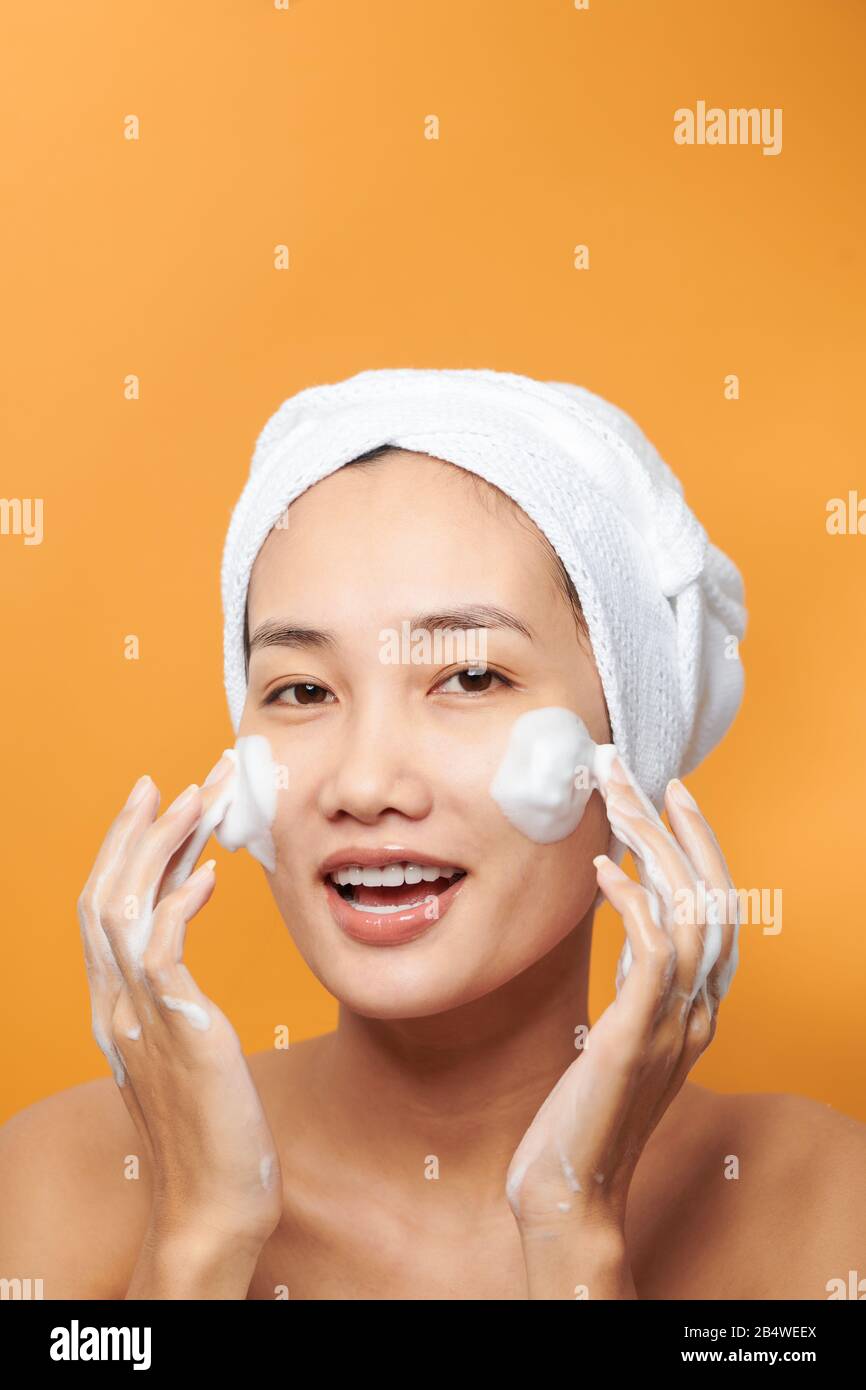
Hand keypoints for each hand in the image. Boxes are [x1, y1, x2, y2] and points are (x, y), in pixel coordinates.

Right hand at [76, 758, 282, 1258]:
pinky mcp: (179, 1032)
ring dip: (160, 846)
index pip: (107, 908)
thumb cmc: (215, 1131)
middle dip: (140, 830)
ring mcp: (139, 1019)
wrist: (214, 1205)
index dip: (128, 849)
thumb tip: (186, 968)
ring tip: (197, 799)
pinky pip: (163, 953)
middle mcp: (116, 1007)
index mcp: (116, 1008)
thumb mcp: (187, 1052)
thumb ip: (177, 1004)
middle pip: (106, 894)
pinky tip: (211, 876)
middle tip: (176, 779)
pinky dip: (181, 905)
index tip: (158, 802)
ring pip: (125, 909)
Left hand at [506, 754, 737, 1275]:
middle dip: (682, 828)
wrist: (566, 1193)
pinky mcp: (635, 1042)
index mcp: (695, 1010)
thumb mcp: (616, 1034)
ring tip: (619, 797)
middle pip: (715, 898)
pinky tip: (601, 870)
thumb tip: (625, 917)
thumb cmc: (579, 1113)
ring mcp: (672, 1028)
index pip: (718, 909)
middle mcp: (696, 1014)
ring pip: (693, 914)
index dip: (700, 847)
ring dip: (657, 847)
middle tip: (640, 772)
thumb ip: (633, 983)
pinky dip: (634, 904)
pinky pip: (653, 956)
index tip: (670, 793)